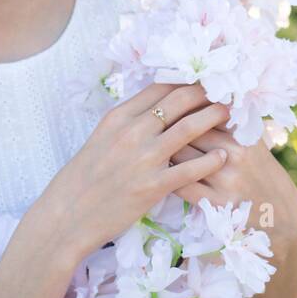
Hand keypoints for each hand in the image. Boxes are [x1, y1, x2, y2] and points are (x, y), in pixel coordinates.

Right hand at [37, 83, 230, 262]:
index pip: (159, 88)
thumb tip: (153, 110)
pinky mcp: (152, 185)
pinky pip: (190, 168)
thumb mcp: (100, 139)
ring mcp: (143, 158)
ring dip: (214, 117)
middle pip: (178, 100)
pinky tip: (223, 156)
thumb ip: (127, 123)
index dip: (185, 81)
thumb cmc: (82, 180)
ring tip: (230, 113)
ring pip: (189, 128)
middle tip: (225, 90)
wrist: (66, 217)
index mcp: (118, 117)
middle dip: (205, 93)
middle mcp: (132, 131)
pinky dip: (211, 160)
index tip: (203, 80)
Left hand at [167, 118, 296, 260]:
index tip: (172, 109)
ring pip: (181, 156)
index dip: (185, 110)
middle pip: (189, 131)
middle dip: (171, 129)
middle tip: (157, 128)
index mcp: (244, 136)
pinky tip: (163, 174)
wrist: (282, 215)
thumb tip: (199, 101)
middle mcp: (236, 154)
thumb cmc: (264, 175)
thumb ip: (231, 126)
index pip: (204, 113)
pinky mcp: (217, 204)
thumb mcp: (255, 145)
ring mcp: (226, 180)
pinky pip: (181, 185)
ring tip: (157, 149)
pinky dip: (169, 177)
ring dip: (166, 152)